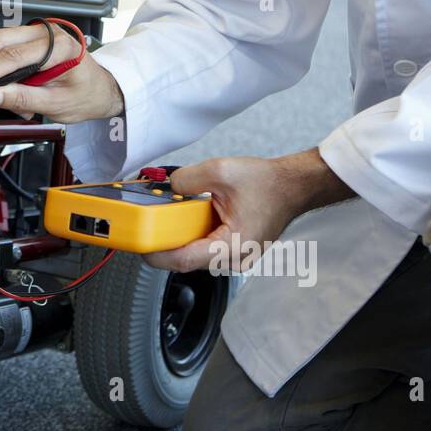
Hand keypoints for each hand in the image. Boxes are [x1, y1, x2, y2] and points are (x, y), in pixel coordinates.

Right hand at [0, 23, 124, 123]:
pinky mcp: (33, 38)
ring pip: (0, 41)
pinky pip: (7, 46)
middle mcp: (49, 34)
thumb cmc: (86, 94)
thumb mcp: (56, 104)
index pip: (13, 55)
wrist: (101, 89)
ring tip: (14, 94)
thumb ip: (22, 98)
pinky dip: (4, 67)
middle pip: (1, 40)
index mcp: (60, 47)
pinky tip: (18, 85)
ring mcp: (40, 33)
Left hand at [142, 155, 312, 274]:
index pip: (184, 259)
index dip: (157, 253)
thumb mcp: (221, 171)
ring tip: (167, 217)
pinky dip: (192, 233)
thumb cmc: (268, 184)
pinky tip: (188, 217)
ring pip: (194, 253)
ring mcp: (235, 257)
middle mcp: (234, 258)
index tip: (138, 244)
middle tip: (145, 226)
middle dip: (164, 242)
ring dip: (179, 237)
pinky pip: (204, 246)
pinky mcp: (233, 249)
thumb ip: (187, 179)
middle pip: (186, 259)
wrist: (292, 186)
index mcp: (233, 246)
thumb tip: (168, 186)